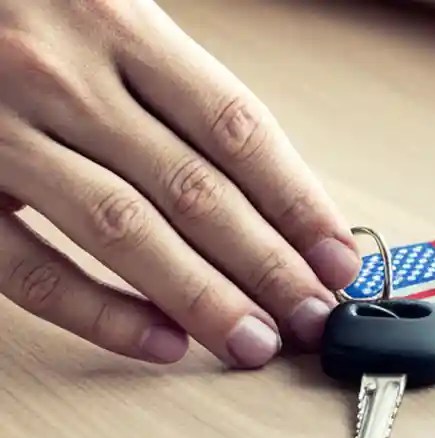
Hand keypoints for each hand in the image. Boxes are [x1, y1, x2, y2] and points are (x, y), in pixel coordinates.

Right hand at [0, 0, 360, 366]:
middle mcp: (63, 76)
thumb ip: (176, 94)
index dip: (297, 203)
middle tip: (311, 316)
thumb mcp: (107, 18)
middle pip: (192, 189)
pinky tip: (163, 343)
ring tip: (253, 341)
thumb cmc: (28, 12)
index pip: (236, 130)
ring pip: (122, 230)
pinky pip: (31, 267)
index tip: (337, 260)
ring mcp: (1, 132)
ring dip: (201, 297)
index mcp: (120, 24)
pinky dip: (100, 313)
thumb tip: (275, 197)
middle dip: (266, 265)